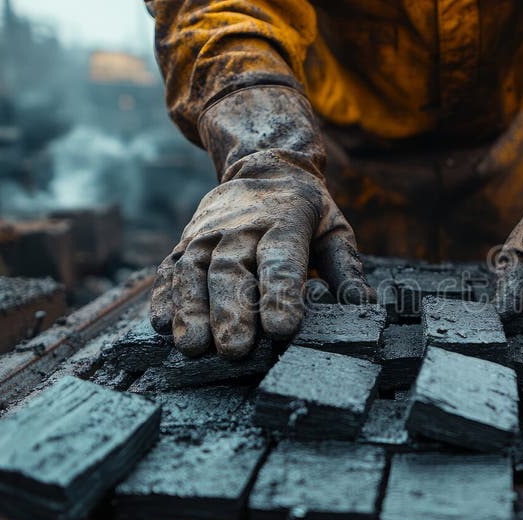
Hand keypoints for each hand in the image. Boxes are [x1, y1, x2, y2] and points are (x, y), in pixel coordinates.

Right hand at [150, 86, 373, 357]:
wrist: (263, 166)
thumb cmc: (306, 212)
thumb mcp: (335, 230)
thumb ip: (345, 267)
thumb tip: (360, 302)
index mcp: (285, 224)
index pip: (282, 262)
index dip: (280, 295)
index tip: (281, 328)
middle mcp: (241, 229)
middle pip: (232, 271)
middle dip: (232, 312)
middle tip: (234, 350)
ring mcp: (207, 235)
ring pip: (194, 273)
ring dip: (192, 311)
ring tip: (194, 347)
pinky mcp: (184, 244)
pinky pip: (169, 272)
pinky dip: (164, 299)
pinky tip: (162, 326)